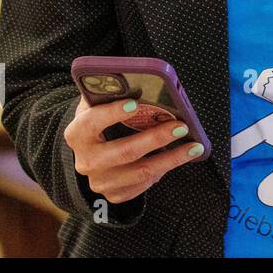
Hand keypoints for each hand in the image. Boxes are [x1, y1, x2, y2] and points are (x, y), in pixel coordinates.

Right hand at [64, 97, 202, 204]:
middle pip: (124, 152)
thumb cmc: (100, 121)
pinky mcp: (114, 194)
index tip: (136, 104)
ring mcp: (100, 181)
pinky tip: (179, 158)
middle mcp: (86, 161)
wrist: (91, 152)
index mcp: (77, 133)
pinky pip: (144, 184)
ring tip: (194, 147)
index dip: (112, 113)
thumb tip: (134, 77)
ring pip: (140, 172)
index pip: (91, 123)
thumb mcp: (98, 105)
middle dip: (156, 138)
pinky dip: (164, 170)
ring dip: (171, 159)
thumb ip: (110, 92)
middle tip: (181, 126)